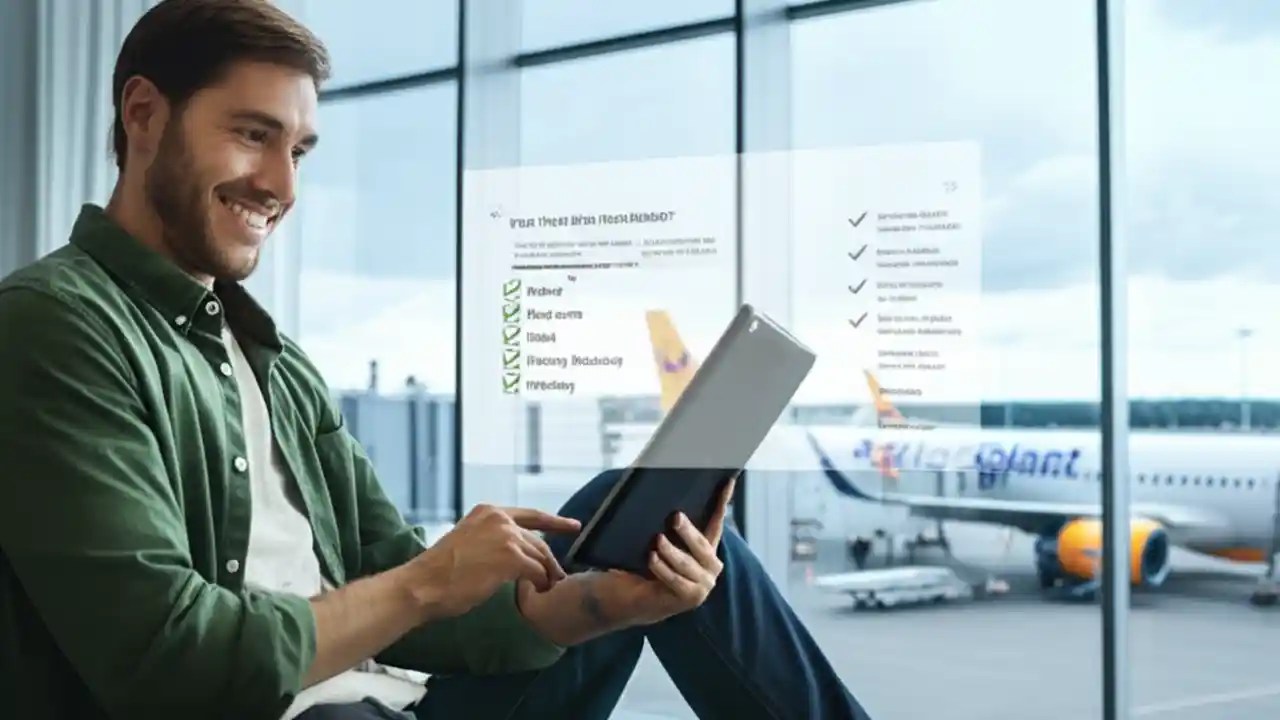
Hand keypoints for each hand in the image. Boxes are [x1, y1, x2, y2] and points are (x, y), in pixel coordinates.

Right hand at [412, 504, 580, 619]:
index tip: (573, 525)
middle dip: (550, 559)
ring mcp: (506, 536)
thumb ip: (491, 540)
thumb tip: (515, 553)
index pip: (530, 515)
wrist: (424, 584)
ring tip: (548, 587)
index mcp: (487, 512)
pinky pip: (537, 571)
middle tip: (559, 575)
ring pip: (540, 556)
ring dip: (547, 574)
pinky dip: (540, 583)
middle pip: (538, 540)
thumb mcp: (468, 542)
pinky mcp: (510, 557)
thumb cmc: (440, 572)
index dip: (555, 521)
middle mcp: (499, 519)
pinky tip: (538, 591)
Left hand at [598, 477, 735, 626]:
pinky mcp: (691, 598)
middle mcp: (711, 565)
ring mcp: (704, 583)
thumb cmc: (649, 564)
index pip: (716, 520)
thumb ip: (669, 527)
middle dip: (687, 531)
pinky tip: (651, 558)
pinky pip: (675, 579)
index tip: (728, 479)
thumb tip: (663, 501)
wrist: (638, 598)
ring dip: (670, 551)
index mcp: (706, 547)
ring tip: (657, 540)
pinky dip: (662, 568)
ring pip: (686, 562)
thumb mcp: (660, 541)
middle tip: (674, 517)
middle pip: (701, 544)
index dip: (722, 500)